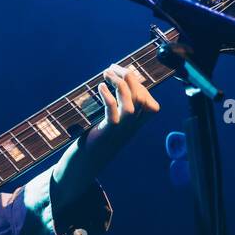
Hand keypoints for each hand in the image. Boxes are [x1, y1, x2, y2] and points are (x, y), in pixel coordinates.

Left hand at [51, 63, 159, 202]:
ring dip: (120, 85)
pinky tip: (99, 87)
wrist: (83, 166)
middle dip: (130, 78)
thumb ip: (116, 110)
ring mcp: (119, 132)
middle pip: (143, 100)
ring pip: (132, 105)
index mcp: (133, 127)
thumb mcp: (110, 125)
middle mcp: (130, 129)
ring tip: (106, 74)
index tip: (123, 74)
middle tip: (112, 68)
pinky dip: (109, 97)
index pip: (151, 106)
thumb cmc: (94, 142)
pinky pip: (113, 114)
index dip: (141, 87)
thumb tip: (113, 86)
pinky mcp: (105, 134)